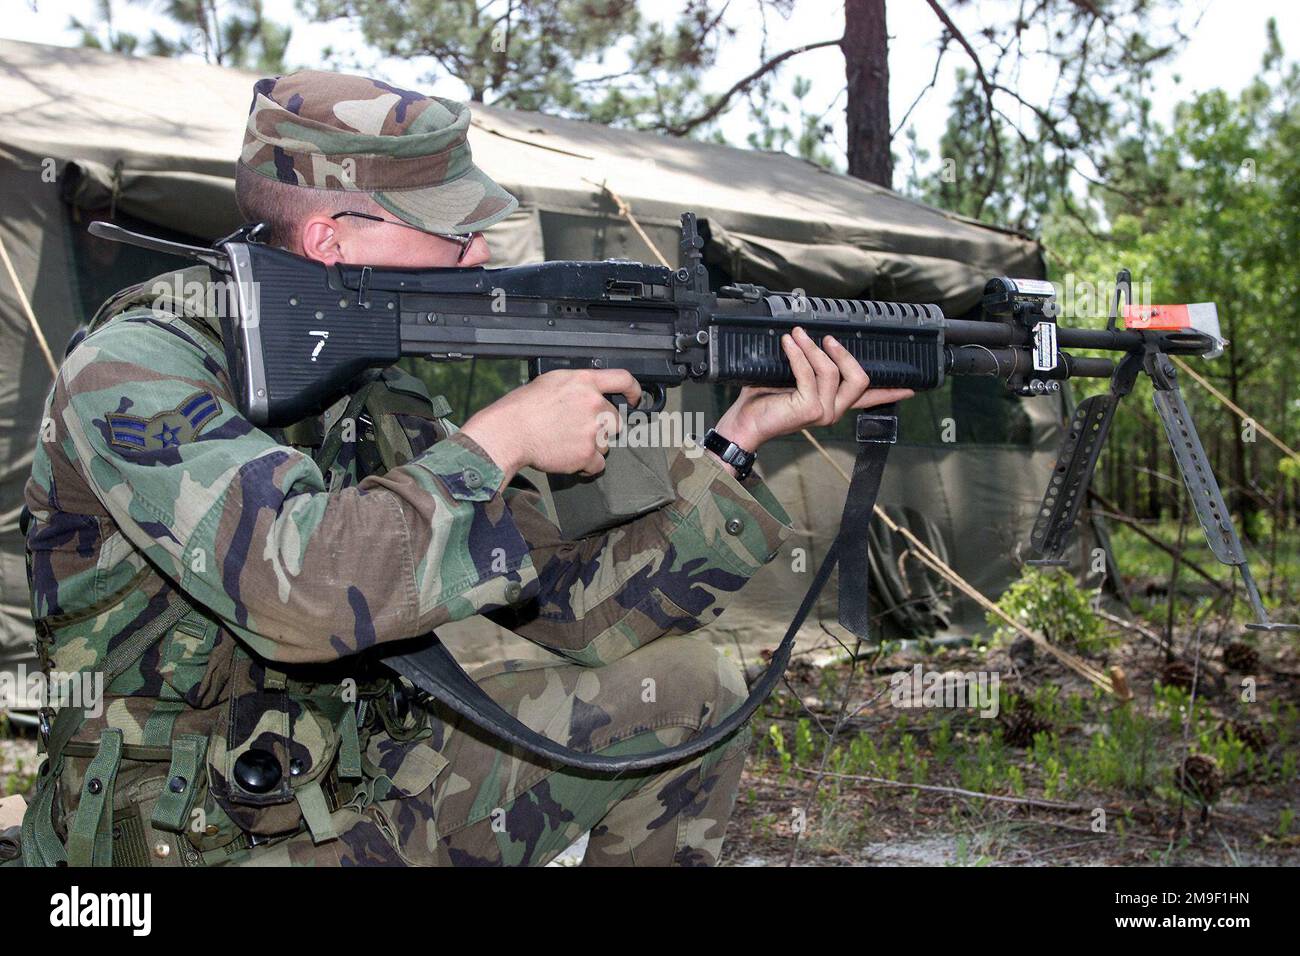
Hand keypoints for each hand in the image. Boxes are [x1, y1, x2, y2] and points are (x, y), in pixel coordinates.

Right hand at [460, 368, 640, 482]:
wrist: (509, 432)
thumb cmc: (523, 408)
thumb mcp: (551, 382)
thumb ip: (577, 386)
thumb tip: (589, 393)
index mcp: (585, 382)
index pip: (623, 379)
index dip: (634, 390)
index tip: (634, 399)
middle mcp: (594, 404)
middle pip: (615, 420)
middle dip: (602, 428)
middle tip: (578, 431)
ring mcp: (593, 430)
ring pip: (606, 444)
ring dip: (592, 447)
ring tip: (567, 444)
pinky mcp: (587, 454)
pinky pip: (598, 464)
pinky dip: (586, 465)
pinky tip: (569, 459)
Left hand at [713, 326, 914, 453]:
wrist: (743, 422)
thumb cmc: (763, 400)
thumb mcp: (791, 378)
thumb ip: (808, 365)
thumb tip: (810, 336)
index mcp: (833, 404)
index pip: (869, 398)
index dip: (891, 391)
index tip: (912, 387)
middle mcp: (833, 411)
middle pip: (861, 378)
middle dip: (845, 353)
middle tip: (827, 338)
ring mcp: (823, 412)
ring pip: (832, 371)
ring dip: (813, 348)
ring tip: (797, 335)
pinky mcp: (809, 409)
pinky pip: (809, 372)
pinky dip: (798, 354)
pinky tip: (788, 343)